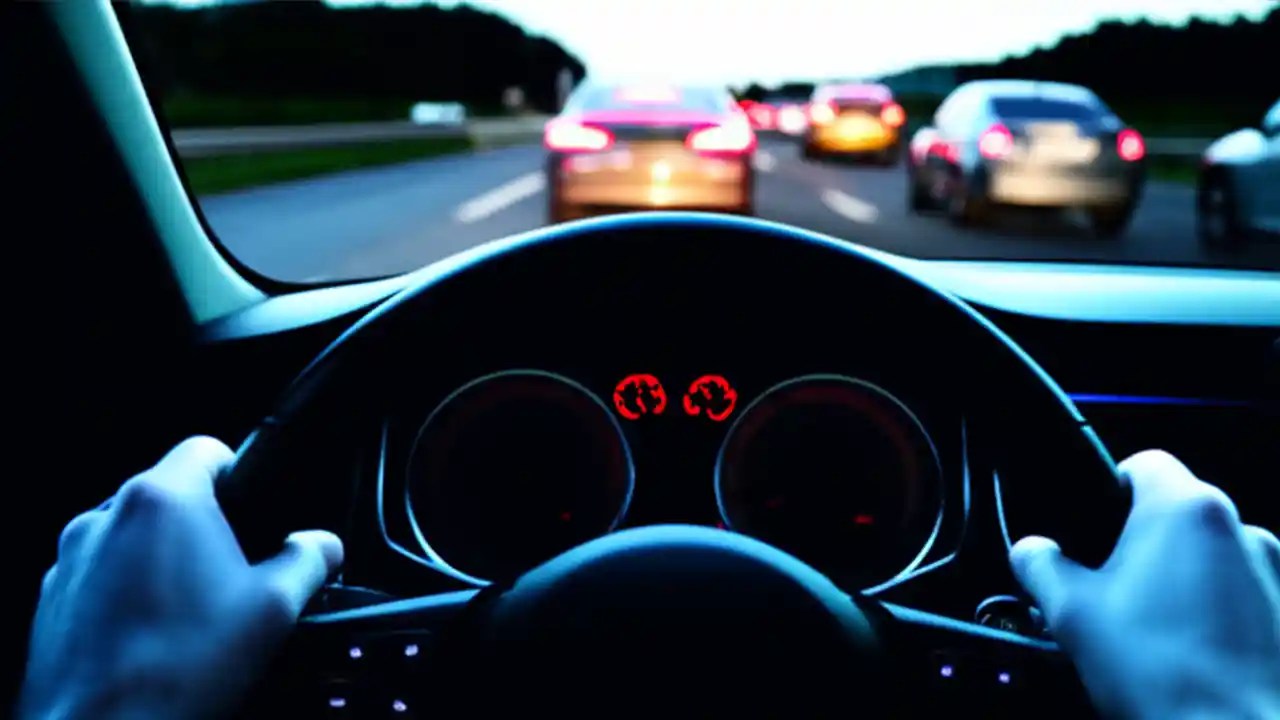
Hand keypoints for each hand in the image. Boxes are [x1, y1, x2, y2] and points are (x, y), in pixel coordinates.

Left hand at [19, 436, 342, 719]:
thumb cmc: (180, 668)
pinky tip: (155, 637)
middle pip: (170, 495)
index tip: (255, 510)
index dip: (241, 472)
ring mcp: (72, 558)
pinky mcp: (53, 599)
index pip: (208, 448)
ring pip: (133, 537)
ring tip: (194, 614)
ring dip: (163, 561)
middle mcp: (107, 517)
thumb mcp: (273, 610)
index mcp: (164, 500)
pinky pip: (102, 576)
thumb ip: (308, 561)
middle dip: (205, 528)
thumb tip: (322, 546)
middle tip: (235, 577)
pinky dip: (127, 594)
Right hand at [1011, 450, 1279, 719]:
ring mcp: (1275, 572)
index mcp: (1185, 509)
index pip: (1143, 462)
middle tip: (1110, 592)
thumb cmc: (1158, 671)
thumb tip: (1030, 551)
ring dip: (1183, 579)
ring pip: (1211, 556)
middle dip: (1142, 544)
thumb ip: (1040, 565)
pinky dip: (1217, 611)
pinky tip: (1193, 652)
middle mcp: (1241, 528)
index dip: (1109, 488)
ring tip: (1154, 631)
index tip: (1091, 529)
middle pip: (1178, 512)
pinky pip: (1243, 594)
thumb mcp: (1071, 613)